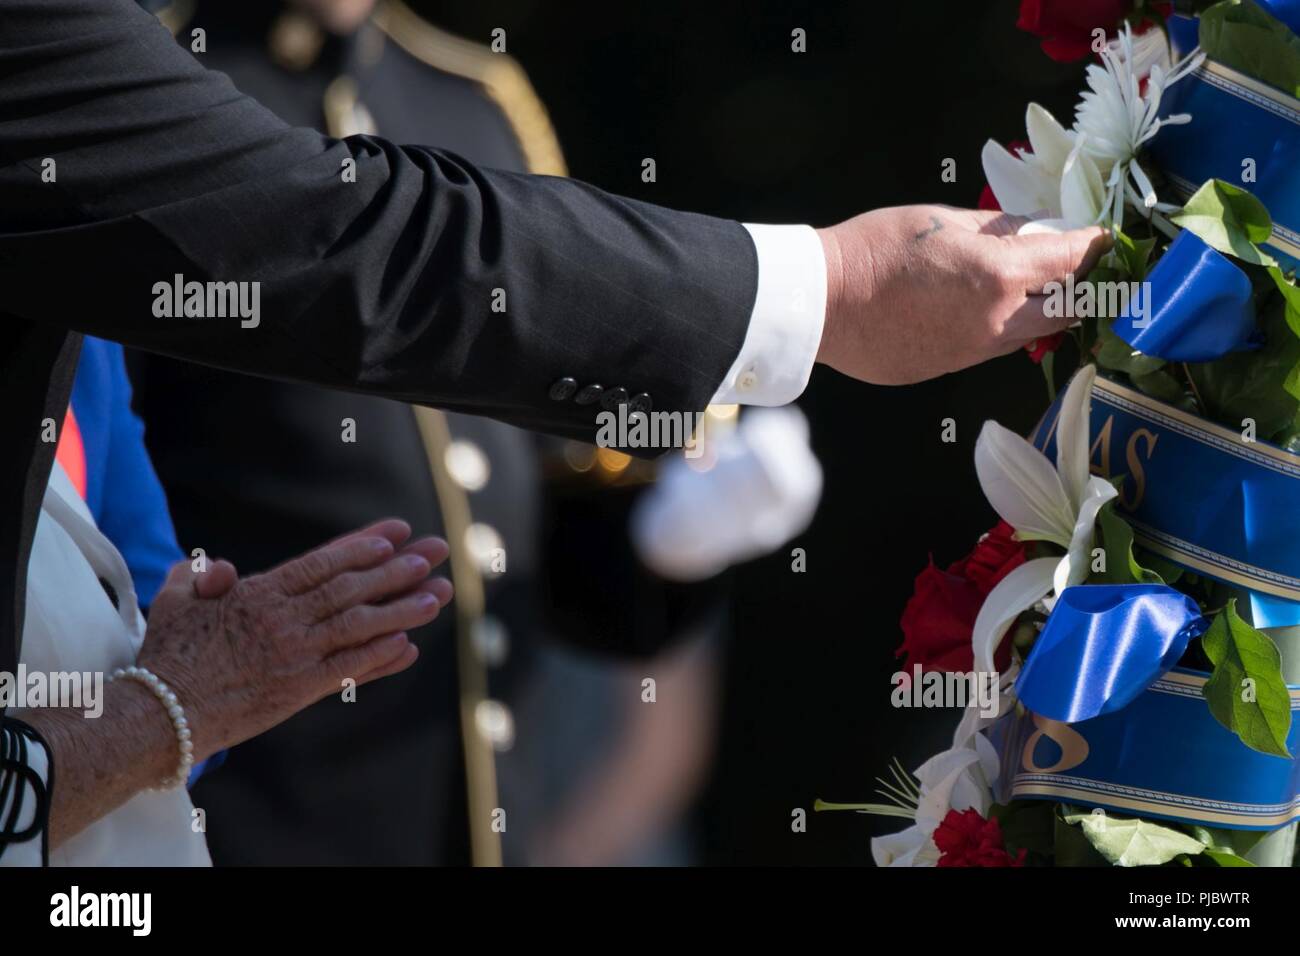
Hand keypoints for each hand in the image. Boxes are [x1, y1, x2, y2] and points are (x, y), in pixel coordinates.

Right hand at [136, 518, 452, 762]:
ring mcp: (294, 655)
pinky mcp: (298, 690)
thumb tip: (222, 569)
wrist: (159, 715)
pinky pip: (348, 669)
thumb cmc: (166, 655)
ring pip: (359, 624)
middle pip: (352, 586)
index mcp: (259, 593)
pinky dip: (379, 657)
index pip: (323, 561)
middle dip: (400, 567)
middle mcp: (284, 619)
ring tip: (438, 594)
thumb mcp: (177, 602)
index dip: (364, 544)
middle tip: (436, 552)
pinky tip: (408, 646)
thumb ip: (202, 577)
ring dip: (402, 609)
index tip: (398, 532)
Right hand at [814, 205, 1110, 384]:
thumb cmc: (874, 249)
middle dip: (1077, 286)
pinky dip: (996, 329)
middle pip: (1067, 309)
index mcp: (1000, 273)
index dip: (1095, 246)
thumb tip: (1033, 231)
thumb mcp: (943, 219)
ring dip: (1037, 311)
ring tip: (1024, 287)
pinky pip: (989, 350)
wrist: (822, 301)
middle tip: (1070, 266)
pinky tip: (971, 309)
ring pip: (1030, 335)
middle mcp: (997, 321)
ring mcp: (972, 352)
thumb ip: (998, 228)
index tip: (1102, 238)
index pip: (1074, 260)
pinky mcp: (947, 369)